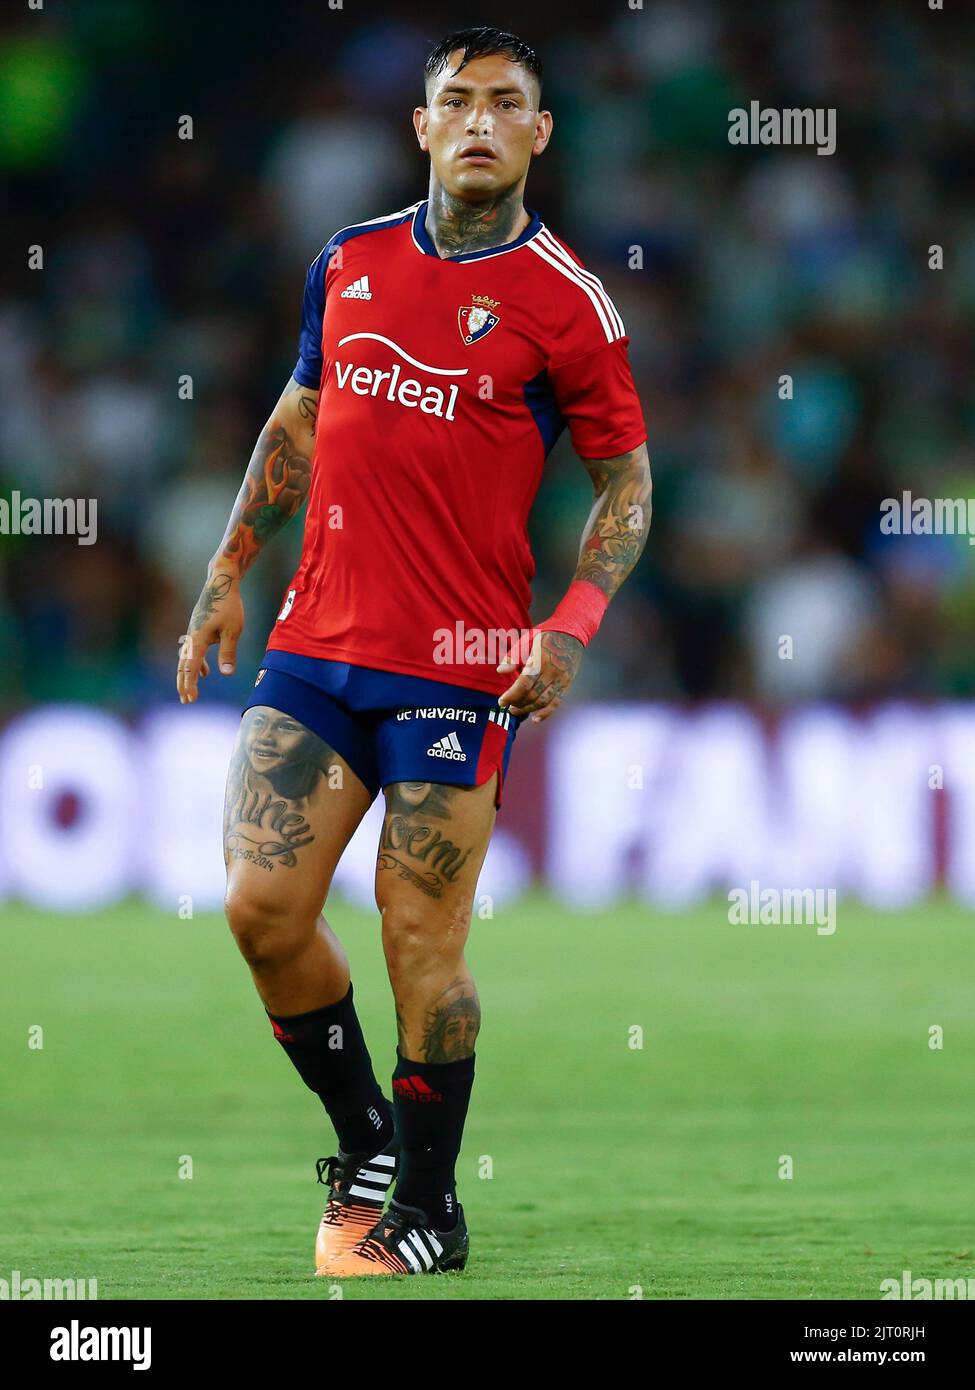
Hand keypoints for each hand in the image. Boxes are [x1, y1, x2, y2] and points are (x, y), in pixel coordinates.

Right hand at [177, 570, 244, 703]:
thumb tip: (226, 674)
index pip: (190, 667)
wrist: (221, 583)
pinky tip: (204, 672)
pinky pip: (193, 651)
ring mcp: (192, 632)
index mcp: (197, 639)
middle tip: (186, 700)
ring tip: (191, 691)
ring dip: (188, 675)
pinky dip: (196, 663)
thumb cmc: (228, 605)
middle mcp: (191, 636)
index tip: (190, 698)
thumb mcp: (232, 630)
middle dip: (184, 684)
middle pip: (183, 665)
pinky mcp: (197, 628)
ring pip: (186, 658)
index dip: (189, 684)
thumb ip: (228, 652)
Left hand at [496, 629, 582, 722]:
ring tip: (517, 710)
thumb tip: (500, 671)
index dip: (511, 695)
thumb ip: (513, 656)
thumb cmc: (546, 634)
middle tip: (508, 707)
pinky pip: (557, 702)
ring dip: (528, 709)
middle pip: (532, 695)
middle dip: (517, 704)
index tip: (501, 701)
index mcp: (540, 660)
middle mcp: (552, 671)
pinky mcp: (567, 683)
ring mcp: (561, 679)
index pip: (523, 684)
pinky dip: (546, 713)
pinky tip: (535, 719)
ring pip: (543, 701)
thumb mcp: (527, 639)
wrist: (572, 631)